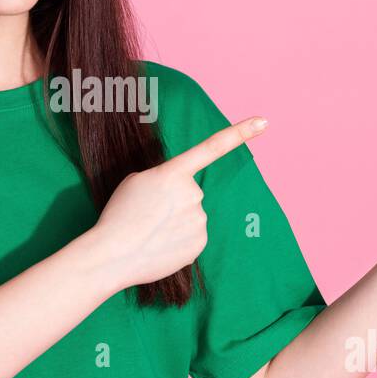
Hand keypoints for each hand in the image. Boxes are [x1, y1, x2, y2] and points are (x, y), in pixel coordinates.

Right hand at [92, 117, 268, 287]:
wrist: (113, 256)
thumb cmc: (118, 215)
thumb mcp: (135, 182)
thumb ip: (164, 178)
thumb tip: (180, 195)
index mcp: (174, 172)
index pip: (212, 147)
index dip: (240, 133)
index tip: (263, 122)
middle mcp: (193, 193)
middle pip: (190, 193)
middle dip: (173, 202)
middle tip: (146, 215)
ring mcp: (199, 219)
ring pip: (191, 216)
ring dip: (175, 222)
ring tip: (150, 232)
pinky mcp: (200, 244)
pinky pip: (192, 236)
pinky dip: (178, 240)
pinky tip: (160, 245)